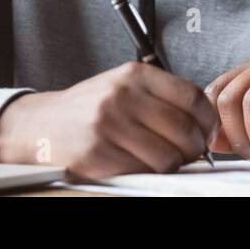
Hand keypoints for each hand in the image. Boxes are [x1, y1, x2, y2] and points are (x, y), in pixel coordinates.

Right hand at [0, 62, 218, 179]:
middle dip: (194, 147)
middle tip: (191, 152)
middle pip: (183, 129)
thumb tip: (203, 121)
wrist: (42, 125)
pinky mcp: (99, 153)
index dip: (207, 120)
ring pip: (167, 156)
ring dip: (174, 165)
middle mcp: (123, 96)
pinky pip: (142, 171)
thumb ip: (160, 96)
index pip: (191, 96)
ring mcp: (110, 124)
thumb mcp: (123, 86)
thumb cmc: (88, 107)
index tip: (207, 131)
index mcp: (134, 74)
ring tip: (166, 160)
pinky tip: (141, 165)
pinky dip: (150, 174)